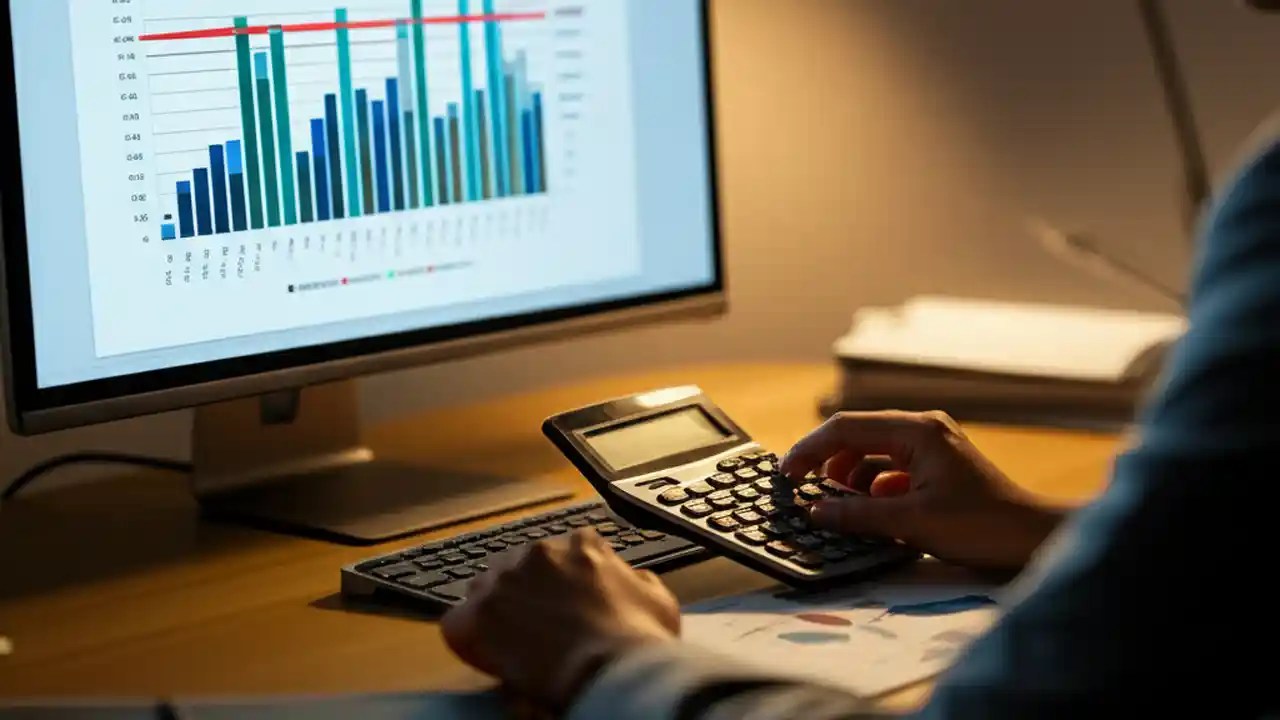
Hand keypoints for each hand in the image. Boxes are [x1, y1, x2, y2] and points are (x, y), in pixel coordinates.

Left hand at [441, 529, 679, 711]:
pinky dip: (468, 640)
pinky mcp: (480, 614)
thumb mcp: (657, 597)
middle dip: (524, 592)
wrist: (610, 668)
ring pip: (486, 591)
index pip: (563, 552)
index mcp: (583, 544)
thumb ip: (634, 579)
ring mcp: (506, 580)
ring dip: (497, 613)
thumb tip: (628, 579)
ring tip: (513, 646)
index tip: (565, 602)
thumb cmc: (638, 638)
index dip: (562, 580)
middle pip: (518, 567)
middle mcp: (540, 552)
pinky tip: (488, 658)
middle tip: (537, 628)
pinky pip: (458, 623)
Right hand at [781, 411, 1068, 570]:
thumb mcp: (913, 522)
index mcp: (917, 431)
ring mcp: (929, 446)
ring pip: (869, 455)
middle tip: (800, 491)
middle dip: (825, 465)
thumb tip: (814, 511)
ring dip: (848, 481)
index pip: (845, 428)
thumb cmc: (982, 525)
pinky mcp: (933, 467)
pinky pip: (888, 471)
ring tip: (836, 509)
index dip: (809, 450)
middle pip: (855, 437)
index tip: (785, 474)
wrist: (1032, 538)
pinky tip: (866, 514)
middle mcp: (922, 429)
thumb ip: (858, 515)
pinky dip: (870, 490)